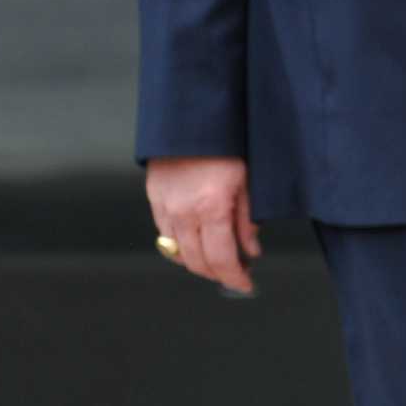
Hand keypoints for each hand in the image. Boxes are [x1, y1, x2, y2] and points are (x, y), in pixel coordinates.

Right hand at [146, 155, 260, 293]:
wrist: (192, 121)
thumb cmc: (227, 144)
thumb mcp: (248, 180)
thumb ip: (247, 219)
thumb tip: (251, 251)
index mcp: (211, 207)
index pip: (221, 258)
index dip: (234, 278)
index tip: (245, 285)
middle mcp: (184, 213)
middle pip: (197, 262)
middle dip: (218, 274)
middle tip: (236, 273)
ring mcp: (165, 208)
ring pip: (178, 254)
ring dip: (199, 263)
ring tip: (219, 259)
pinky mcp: (154, 201)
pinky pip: (165, 237)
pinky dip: (181, 247)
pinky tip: (197, 243)